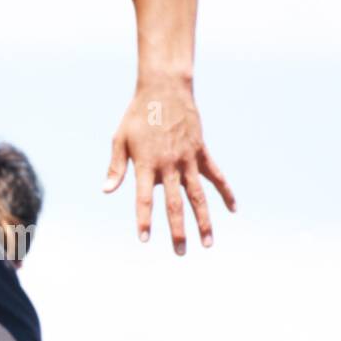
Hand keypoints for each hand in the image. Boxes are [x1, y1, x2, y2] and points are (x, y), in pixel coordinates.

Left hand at [104, 81, 235, 252]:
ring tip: (208, 243)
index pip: (144, 198)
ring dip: (204, 221)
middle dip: (177, 231)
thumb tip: (106, 191)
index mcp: (146, 163)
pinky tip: (233, 210)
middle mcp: (169, 164)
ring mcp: (188, 159)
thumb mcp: (120, 138)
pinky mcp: (202, 152)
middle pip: (174, 204)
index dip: (144, 219)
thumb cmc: (137, 115)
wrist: (164, 88)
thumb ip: (115, 167)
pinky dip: (226, 192)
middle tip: (180, 253)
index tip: (144, 239)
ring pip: (198, 196)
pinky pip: (216, 176)